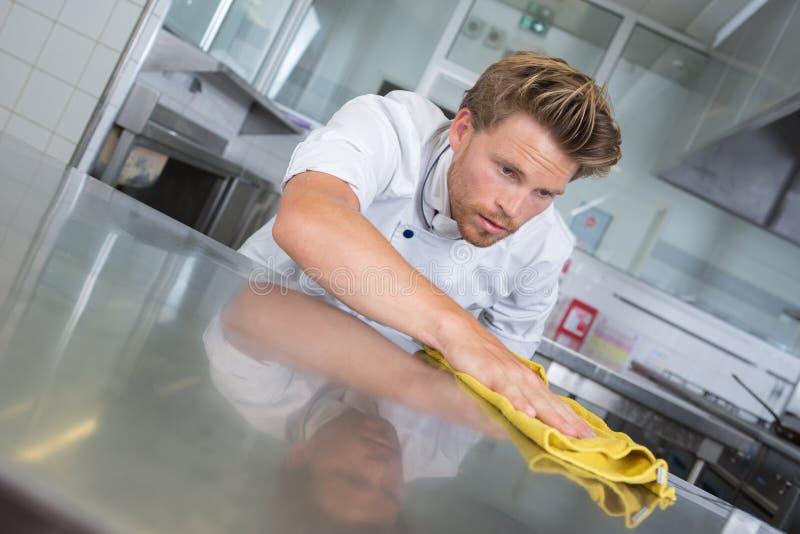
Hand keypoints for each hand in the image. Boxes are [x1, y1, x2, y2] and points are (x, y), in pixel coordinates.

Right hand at [436, 315, 595, 438]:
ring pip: (534, 398)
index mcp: (526, 379)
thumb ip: (517, 396)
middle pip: (549, 403)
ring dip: (552, 415)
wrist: (459, 331)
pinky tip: (528, 413)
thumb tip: (529, 416)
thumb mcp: (502, 377)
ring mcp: (508, 374)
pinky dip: (518, 401)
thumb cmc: (480, 354)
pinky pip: (506, 390)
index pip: (553, 402)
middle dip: (569, 422)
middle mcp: (522, 377)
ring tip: (568, 432)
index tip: (589, 434)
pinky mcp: (490, 372)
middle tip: (588, 438)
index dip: (571, 419)